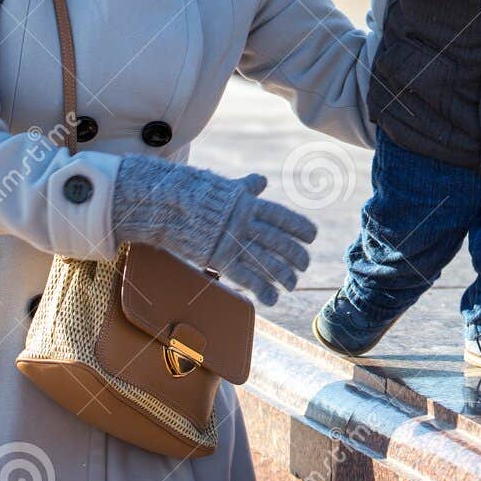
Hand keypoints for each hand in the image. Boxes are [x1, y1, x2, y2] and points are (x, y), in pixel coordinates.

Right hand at [110, 155, 315, 305]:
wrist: (168, 203)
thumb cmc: (197, 195)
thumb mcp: (226, 187)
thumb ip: (247, 187)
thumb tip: (261, 181)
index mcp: (249, 203)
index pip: (282, 217)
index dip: (300, 228)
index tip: (312, 237)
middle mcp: (246, 222)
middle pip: (280, 242)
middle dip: (296, 256)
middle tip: (304, 266)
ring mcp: (234, 241)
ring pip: (268, 262)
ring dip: (284, 276)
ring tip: (292, 285)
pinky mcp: (220, 258)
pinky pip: (247, 277)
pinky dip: (263, 289)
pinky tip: (273, 298)